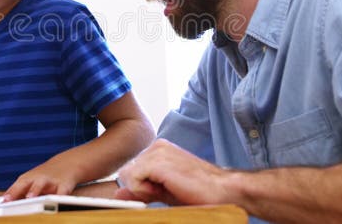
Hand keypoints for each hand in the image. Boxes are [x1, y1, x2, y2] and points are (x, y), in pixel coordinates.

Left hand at [3, 156, 80, 200]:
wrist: (67, 163)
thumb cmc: (45, 176)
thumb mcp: (30, 182)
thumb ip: (17, 193)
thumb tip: (2, 205)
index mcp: (26, 179)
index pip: (14, 188)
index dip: (7, 196)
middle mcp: (36, 179)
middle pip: (24, 184)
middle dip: (16, 192)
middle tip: (8, 201)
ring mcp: (50, 181)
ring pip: (41, 186)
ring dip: (35, 191)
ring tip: (29, 197)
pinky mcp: (64, 185)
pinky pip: (61, 192)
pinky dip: (58, 197)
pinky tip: (54, 202)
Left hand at [114, 139, 232, 204]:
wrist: (224, 190)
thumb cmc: (199, 191)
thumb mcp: (164, 192)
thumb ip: (140, 191)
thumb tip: (117, 194)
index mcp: (160, 149)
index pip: (132, 169)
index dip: (139, 187)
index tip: (158, 192)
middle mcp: (157, 146)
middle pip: (127, 172)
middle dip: (139, 188)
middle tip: (163, 192)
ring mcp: (158, 152)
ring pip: (128, 175)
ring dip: (142, 190)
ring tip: (166, 191)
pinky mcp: (158, 162)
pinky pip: (133, 179)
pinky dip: (142, 191)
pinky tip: (163, 191)